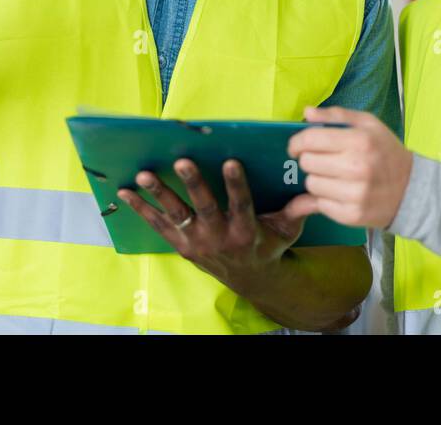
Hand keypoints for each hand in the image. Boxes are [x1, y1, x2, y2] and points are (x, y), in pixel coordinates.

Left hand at [117, 158, 305, 289]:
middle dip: (192, 184)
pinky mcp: (182, 246)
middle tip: (182, 162)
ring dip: (159, 194)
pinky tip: (125, 192)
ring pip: (176, 216)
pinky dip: (141, 209)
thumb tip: (314, 190)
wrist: (250, 279)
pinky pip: (158, 226)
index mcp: (247, 231)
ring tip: (143, 175)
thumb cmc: (269, 245)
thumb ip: (297, 209)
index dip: (236, 183)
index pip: (241, 204)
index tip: (231, 161)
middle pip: (204, 208)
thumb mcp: (288, 230)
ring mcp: (197, 243)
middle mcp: (220, 237)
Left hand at [285, 106, 413, 228]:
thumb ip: (336, 115)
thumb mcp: (368, 124)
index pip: (310, 140)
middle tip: (323, 160)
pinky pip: (320, 205)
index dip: (296, 142)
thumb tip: (307, 113)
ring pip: (311, 185)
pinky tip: (339, 192)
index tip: (296, 146)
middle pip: (307, 163)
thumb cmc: (386, 152)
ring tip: (335, 176)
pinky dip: (324, 198)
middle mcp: (357, 167)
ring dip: (317, 180)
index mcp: (359, 140)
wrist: (412, 189)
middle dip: (309, 160)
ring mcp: (354, 194)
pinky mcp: (351, 215)